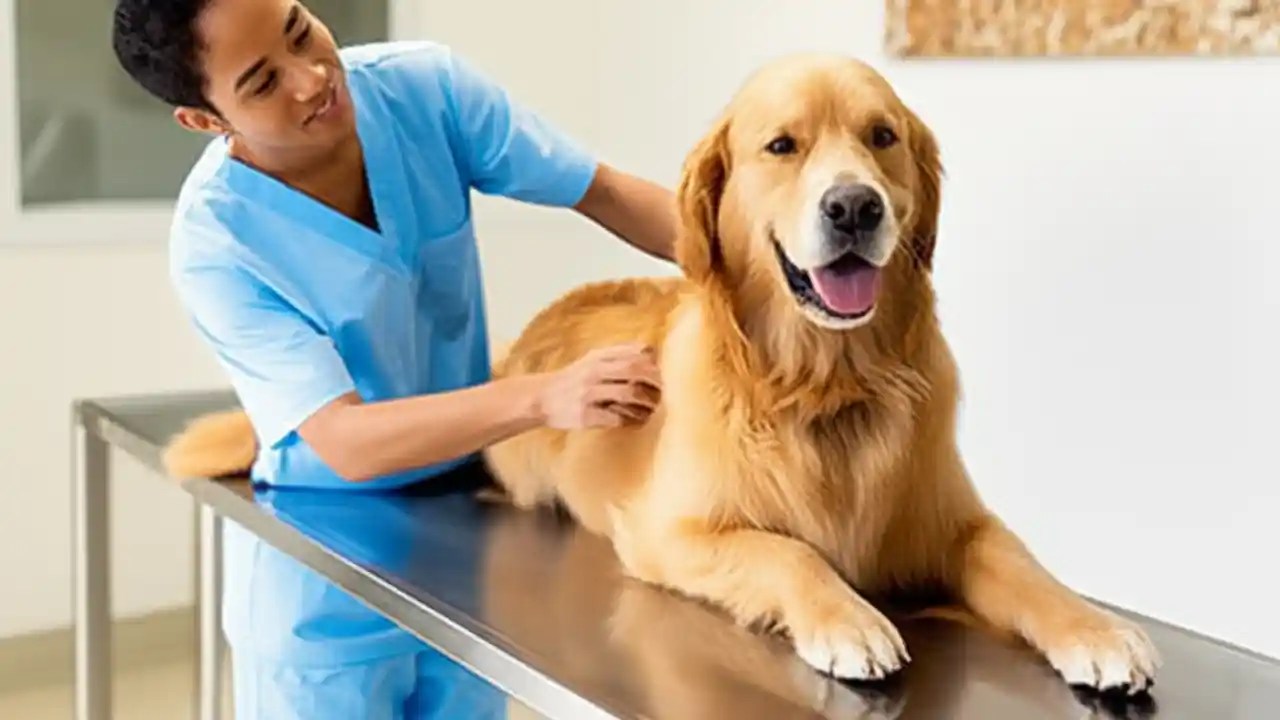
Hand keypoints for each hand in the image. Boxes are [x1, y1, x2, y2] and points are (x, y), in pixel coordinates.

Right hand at [537, 344, 661, 428]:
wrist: (542, 398)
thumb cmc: (574, 379)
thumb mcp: (592, 359)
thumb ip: (619, 354)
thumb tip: (652, 351)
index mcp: (598, 357)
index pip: (635, 354)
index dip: (654, 365)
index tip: (663, 376)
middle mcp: (594, 372)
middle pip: (634, 371)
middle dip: (655, 382)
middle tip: (664, 393)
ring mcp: (589, 393)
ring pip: (629, 393)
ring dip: (647, 402)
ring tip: (653, 408)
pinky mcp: (586, 415)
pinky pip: (618, 417)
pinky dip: (633, 419)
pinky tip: (639, 420)